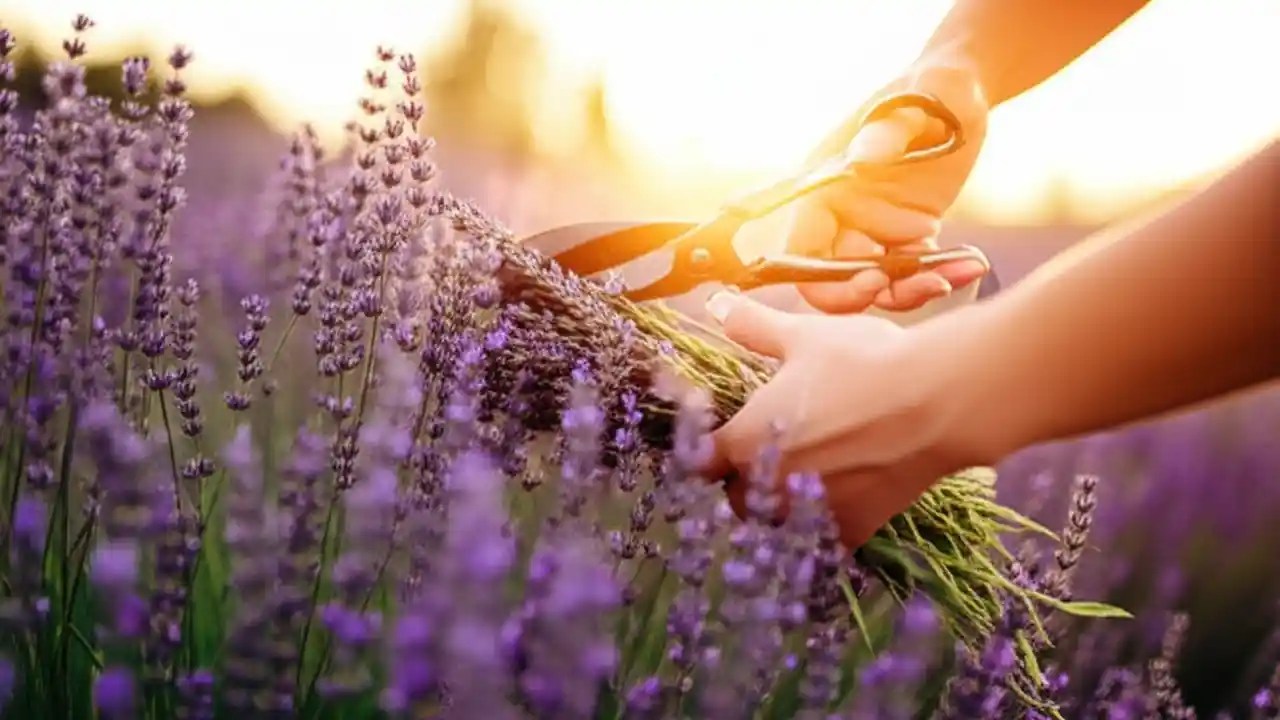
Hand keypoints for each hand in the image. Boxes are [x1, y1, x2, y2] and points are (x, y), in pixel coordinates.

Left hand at [703, 289, 990, 547]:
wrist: (935, 401)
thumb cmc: (861, 362)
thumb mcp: (803, 335)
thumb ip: (755, 327)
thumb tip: (721, 307)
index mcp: (743, 441)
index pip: (703, 462)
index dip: (709, 451)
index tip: (724, 439)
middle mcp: (766, 487)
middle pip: (738, 496)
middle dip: (746, 479)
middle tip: (772, 452)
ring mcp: (807, 514)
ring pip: (777, 520)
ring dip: (782, 504)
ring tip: (809, 475)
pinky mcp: (851, 529)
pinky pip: (823, 538)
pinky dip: (827, 524)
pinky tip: (844, 497)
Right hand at [782, 63, 991, 313]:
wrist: (964, 92)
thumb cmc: (935, 86)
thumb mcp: (917, 101)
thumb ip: (887, 129)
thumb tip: (861, 158)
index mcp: (825, 186)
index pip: (802, 251)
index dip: (825, 280)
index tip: (875, 280)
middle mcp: (840, 213)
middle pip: (835, 279)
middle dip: (875, 294)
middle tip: (927, 285)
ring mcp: (871, 226)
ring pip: (875, 283)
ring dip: (912, 290)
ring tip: (956, 275)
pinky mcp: (904, 234)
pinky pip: (911, 271)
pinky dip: (940, 275)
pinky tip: (971, 264)